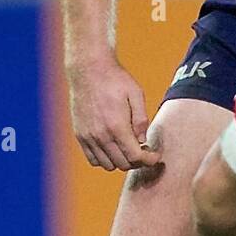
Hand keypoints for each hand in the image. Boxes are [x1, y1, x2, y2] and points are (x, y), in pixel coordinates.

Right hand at [67, 55, 161, 171]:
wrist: (88, 70)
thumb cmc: (115, 80)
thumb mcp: (136, 94)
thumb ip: (141, 120)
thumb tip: (143, 141)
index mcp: (117, 126)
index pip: (135, 156)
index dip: (149, 160)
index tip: (156, 155)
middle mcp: (101, 135)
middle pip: (123, 163)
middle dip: (138, 161)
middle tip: (145, 151)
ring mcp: (88, 137)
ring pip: (107, 165)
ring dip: (121, 161)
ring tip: (129, 149)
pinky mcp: (80, 135)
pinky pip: (93, 159)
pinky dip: (105, 159)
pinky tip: (114, 148)